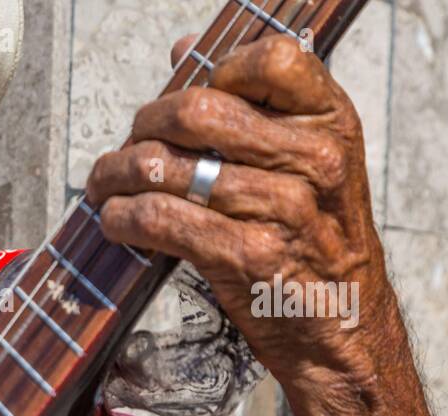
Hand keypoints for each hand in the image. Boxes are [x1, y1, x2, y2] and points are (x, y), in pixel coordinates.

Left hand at [87, 34, 400, 393]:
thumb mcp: (309, 165)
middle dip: (142, 125)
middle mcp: (313, 159)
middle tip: (125, 147)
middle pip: (198, 110)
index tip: (182, 99)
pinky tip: (115, 222)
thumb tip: (186, 50)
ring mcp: (281, 209)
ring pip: (166, 168)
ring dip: (116, 176)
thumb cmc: (315, 244)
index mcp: (331, 123)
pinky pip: (161, 220)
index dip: (215, 69)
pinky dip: (122, 218)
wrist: (343, 332)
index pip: (272, 59)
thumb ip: (255, 106)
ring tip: (104, 187)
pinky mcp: (247, 257)